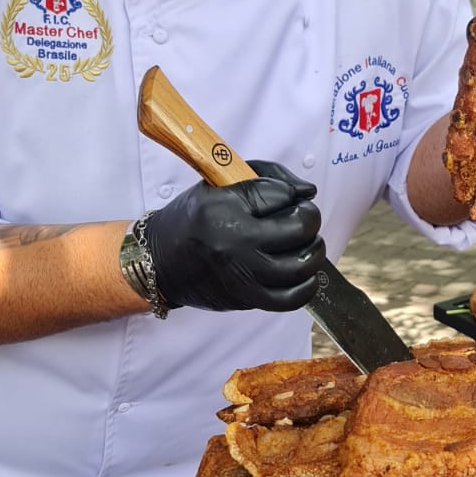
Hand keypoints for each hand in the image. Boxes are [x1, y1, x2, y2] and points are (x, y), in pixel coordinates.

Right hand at [146, 161, 325, 312]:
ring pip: (301, 266)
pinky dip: (307, 285)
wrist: (162, 261)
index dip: (290, 193)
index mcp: (223, 210)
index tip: (284, 196)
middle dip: (309, 218)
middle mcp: (233, 244)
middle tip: (302, 217)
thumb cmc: (195, 217)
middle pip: (298, 229)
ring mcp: (241, 276)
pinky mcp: (246, 299)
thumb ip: (269, 177)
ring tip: (306, 243)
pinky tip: (304, 272)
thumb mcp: (220, 183)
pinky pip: (290, 299)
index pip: (279, 194)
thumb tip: (309, 191)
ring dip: (313, 251)